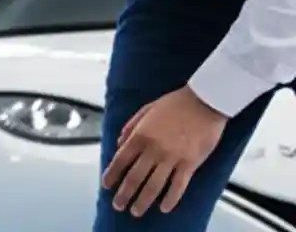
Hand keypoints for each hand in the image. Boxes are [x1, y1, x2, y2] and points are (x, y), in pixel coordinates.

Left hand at [102, 86, 226, 216]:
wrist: (205, 101)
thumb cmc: (175, 103)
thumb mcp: (146, 110)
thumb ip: (130, 127)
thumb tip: (119, 143)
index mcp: (140, 135)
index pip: (120, 160)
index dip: (112, 175)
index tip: (106, 185)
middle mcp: (154, 149)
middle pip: (134, 177)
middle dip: (124, 194)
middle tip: (118, 205)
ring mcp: (172, 157)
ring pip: (154, 185)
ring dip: (143, 201)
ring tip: (135, 211)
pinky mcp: (190, 163)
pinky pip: (178, 186)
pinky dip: (170, 199)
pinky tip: (163, 208)